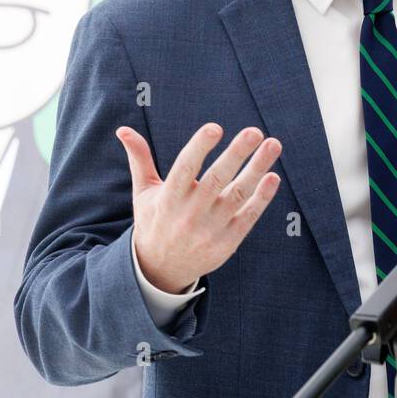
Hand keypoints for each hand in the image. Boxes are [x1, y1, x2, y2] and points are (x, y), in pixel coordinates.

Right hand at [118, 122, 281, 293]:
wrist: (160, 271)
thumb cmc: (154, 222)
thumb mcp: (144, 193)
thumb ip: (139, 160)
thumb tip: (123, 130)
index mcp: (168, 198)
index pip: (185, 168)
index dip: (200, 147)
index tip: (215, 127)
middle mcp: (190, 213)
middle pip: (217, 179)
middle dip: (237, 154)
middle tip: (254, 131)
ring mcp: (210, 229)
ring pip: (238, 195)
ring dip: (257, 169)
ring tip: (273, 145)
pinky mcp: (227, 243)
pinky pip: (248, 217)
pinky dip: (262, 198)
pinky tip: (273, 177)